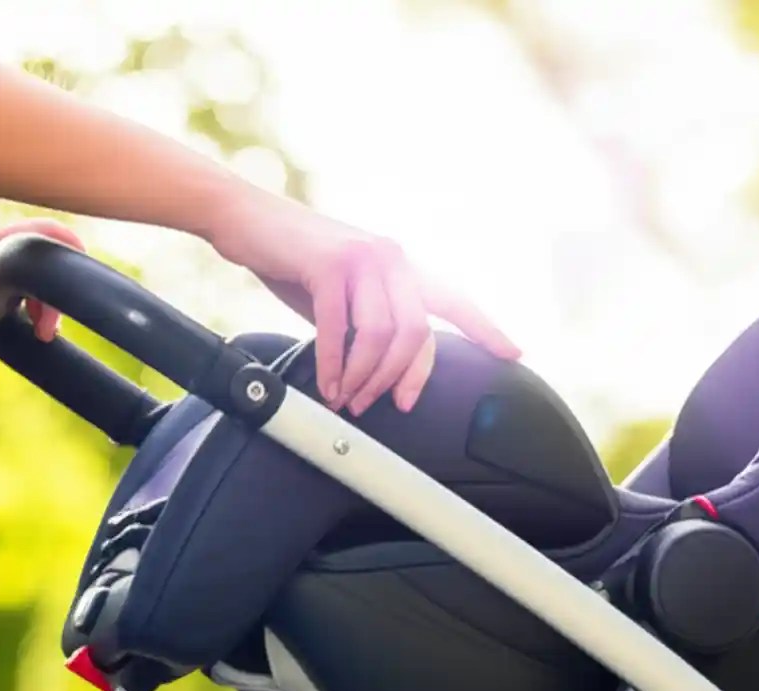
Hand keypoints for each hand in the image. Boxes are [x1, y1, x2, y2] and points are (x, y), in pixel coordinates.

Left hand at [0, 219, 84, 364]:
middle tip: (48, 329)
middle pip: (44, 261)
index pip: (39, 233)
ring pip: (35, 279)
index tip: (83, 277)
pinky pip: (21, 292)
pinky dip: (34, 309)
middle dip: (58, 291)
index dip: (69, 246)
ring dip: (48, 304)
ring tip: (42, 334)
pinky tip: (29, 330)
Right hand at [210, 193, 519, 415]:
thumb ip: (369, 320)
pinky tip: (329, 385)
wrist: (245, 219)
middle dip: (397, 378)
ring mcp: (362, 258)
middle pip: (415, 332)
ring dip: (363, 378)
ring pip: (380, 336)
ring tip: (347, 399)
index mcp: (399, 263)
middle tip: (375, 404)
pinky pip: (339, 330)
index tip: (513, 352)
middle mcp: (390, 257)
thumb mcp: (342, 293)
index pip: (452, 299)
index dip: (484, 328)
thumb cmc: (291, 259)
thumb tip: (384, 372)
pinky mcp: (328, 265)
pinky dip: (333, 366)